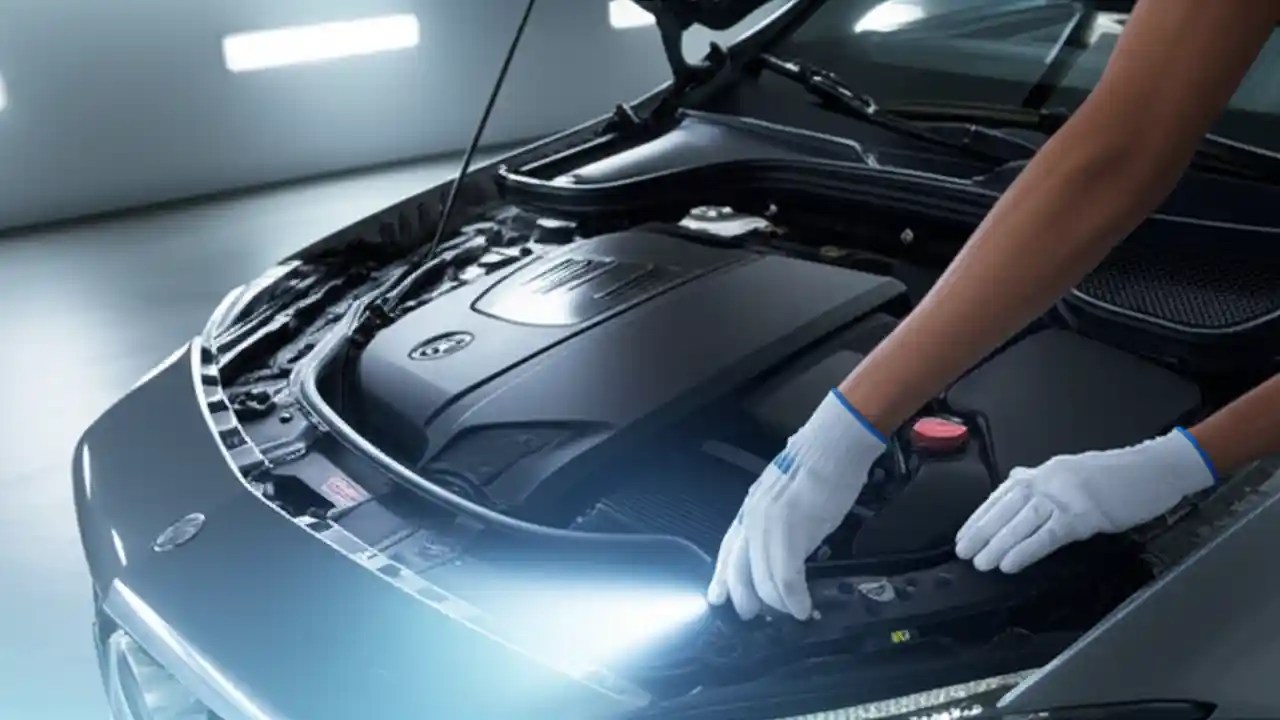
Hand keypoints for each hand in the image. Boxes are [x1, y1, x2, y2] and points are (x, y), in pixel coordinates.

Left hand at [707, 390, 885, 620]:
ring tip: (789, 613)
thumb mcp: (783, 496)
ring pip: (763, 581)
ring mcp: (769, 529)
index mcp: (749, 509)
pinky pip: (786, 579)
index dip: (722, 577)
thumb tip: (784, 543)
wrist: (831, 448)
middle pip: (739, 571)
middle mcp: (752, 520)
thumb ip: (776, 519)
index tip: (716, 598)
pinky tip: (802, 609)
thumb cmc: (816, 467)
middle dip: (746, 599)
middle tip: (756, 615)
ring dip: (777, 604)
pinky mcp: (792, 536)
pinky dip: (793, 600)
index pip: (727, 549)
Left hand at [956, 428, 1217, 573]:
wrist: (1157, 469)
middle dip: (981, 531)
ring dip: (997, 544)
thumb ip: (1042, 476)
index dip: (980, 515)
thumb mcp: (1072, 470)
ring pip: (1022, 523)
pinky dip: (1025, 551)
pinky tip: (1009, 565)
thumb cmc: (1119, 475)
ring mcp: (1065, 497)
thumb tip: (1016, 478)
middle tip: (963, 551)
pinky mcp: (1084, 515)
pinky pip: (1048, 535)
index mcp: (1045, 471)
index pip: (1003, 494)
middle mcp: (1049, 480)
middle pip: (1006, 508)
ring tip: (980, 563)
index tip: (963, 534)